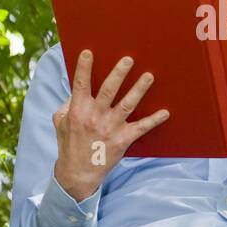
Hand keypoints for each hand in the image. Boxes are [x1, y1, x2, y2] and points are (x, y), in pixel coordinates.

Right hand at [53, 51, 169, 200]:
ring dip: (139, 89)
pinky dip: (154, 120)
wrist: (78, 173)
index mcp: (78, 110)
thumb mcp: (61, 122)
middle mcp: (94, 117)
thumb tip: (77, 89)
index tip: (89, 52)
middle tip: (129, 59)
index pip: (80, 85)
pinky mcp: (123, 140)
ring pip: (127, 105)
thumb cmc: (70, 144)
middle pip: (109, 91)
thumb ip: (68, 104)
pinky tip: (165, 112)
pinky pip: (141, 127)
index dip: (84, 68)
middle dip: (119, 73)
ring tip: (149, 76)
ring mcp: (110, 128)